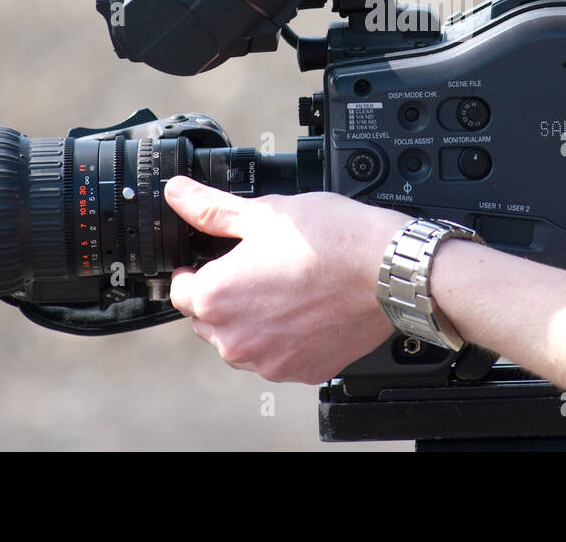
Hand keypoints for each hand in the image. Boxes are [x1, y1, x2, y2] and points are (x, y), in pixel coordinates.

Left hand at [165, 176, 408, 383]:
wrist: (387, 271)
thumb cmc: (332, 241)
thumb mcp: (264, 213)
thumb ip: (211, 208)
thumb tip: (178, 194)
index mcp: (217, 298)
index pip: (180, 292)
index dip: (194, 271)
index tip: (213, 263)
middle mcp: (236, 339)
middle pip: (208, 321)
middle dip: (224, 297)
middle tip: (258, 270)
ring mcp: (269, 361)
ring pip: (242, 343)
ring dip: (251, 323)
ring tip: (285, 289)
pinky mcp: (301, 372)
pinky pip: (278, 358)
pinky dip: (284, 339)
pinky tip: (306, 310)